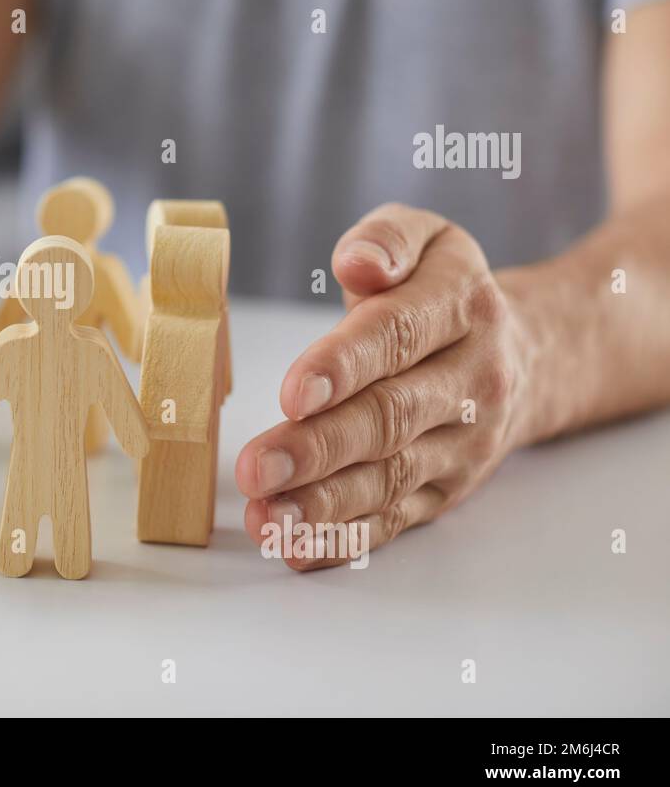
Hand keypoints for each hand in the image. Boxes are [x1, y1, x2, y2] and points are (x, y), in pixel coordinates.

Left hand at [237, 203, 529, 568]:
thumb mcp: (429, 239)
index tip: (292, 391)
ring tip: (266, 515)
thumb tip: (359, 263)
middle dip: (318, 448)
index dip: (344, 365)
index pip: (399, 336)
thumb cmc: (442, 291)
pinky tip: (293, 547)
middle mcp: (471, 381)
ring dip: (322, 504)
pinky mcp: (445, 491)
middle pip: (390, 419)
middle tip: (255, 466)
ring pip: (390, 479)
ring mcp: (462, 444)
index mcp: (461, 308)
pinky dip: (342, 540)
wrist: (530, 356)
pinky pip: (394, 519)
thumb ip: (387, 240)